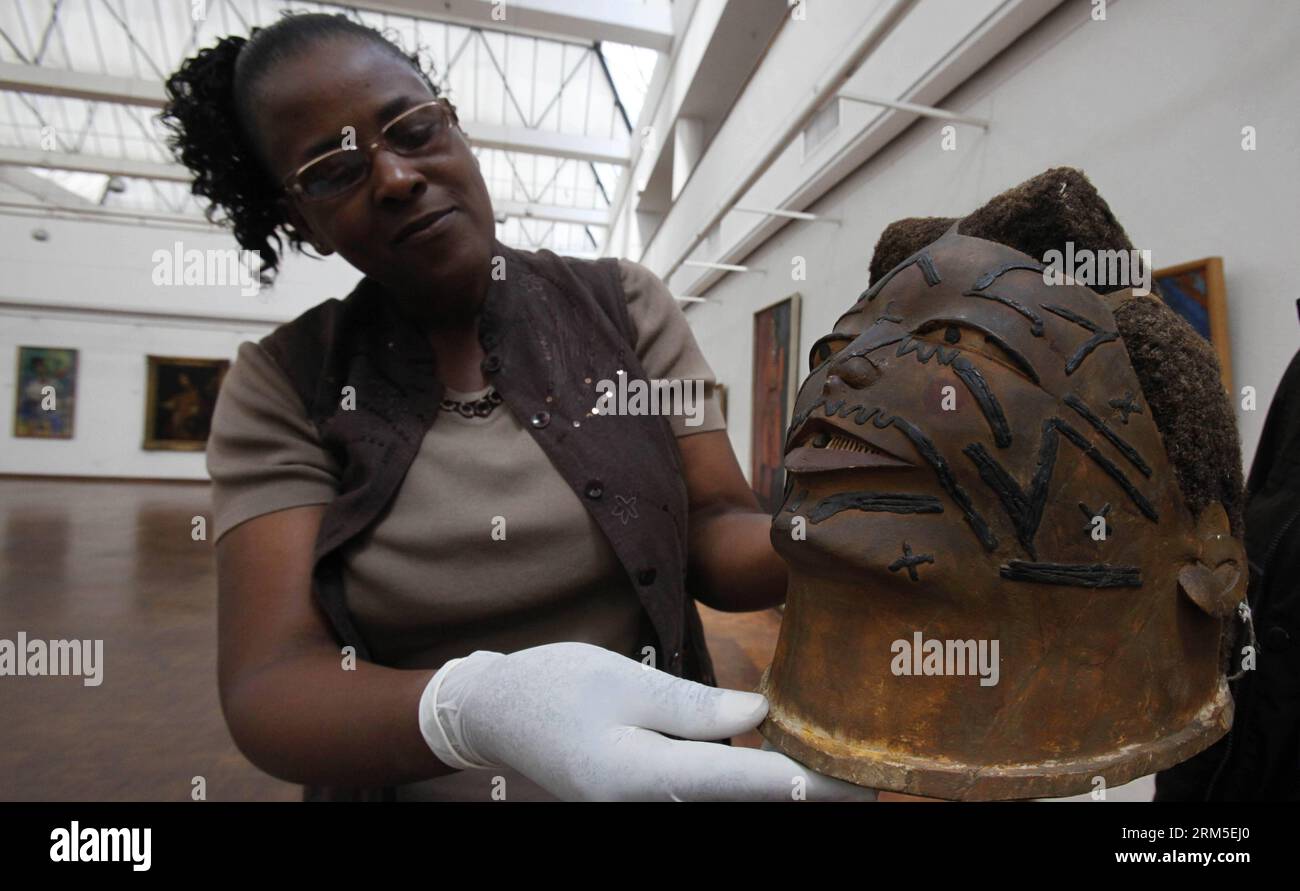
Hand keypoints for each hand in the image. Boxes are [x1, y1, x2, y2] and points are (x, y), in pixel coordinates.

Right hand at [418, 641, 876, 801]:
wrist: (499, 717)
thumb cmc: (555, 687)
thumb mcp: (623, 681)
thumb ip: (696, 708)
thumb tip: (763, 715)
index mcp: (643, 776)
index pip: (749, 784)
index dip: (815, 784)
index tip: (868, 783)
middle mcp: (648, 809)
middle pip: (748, 806)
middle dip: (806, 791)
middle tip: (868, 773)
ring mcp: (645, 814)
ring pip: (730, 805)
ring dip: (780, 790)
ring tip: (835, 765)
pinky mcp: (646, 805)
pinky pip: (708, 800)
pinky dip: (747, 786)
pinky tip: (780, 767)